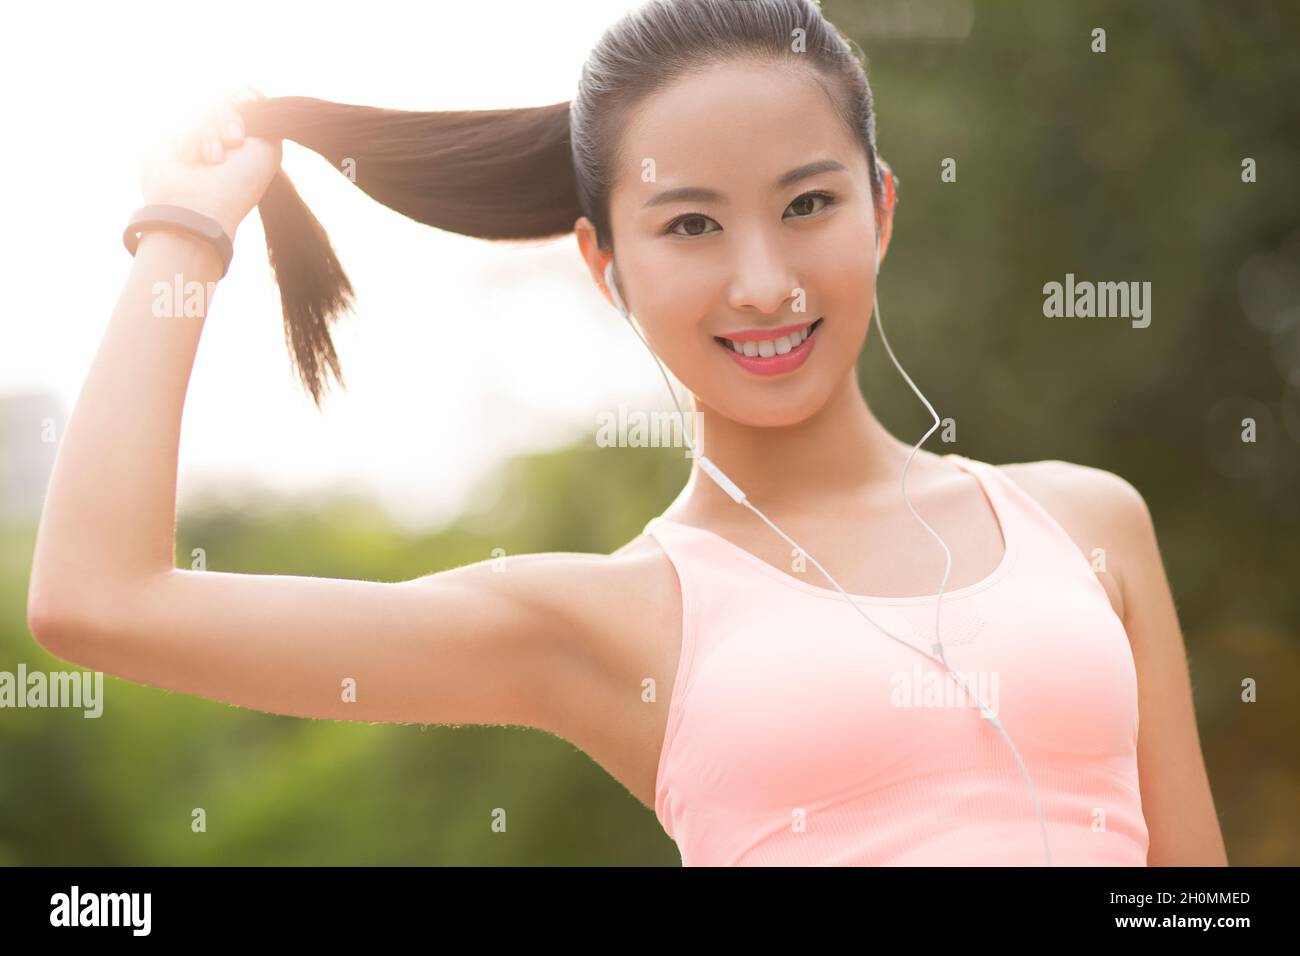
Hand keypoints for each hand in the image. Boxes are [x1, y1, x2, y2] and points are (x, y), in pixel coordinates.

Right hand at [139, 89, 282, 239]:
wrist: (200, 205)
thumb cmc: (239, 182)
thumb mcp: (268, 148)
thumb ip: (266, 115)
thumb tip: (248, 88)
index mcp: (239, 132)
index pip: (238, 94)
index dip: (242, 101)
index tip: (247, 111)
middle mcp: (214, 130)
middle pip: (218, 95)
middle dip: (227, 118)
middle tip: (233, 142)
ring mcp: (189, 132)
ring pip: (197, 104)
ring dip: (208, 133)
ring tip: (211, 159)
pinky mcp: (165, 134)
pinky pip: (177, 115)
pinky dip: (188, 138)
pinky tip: (189, 160)